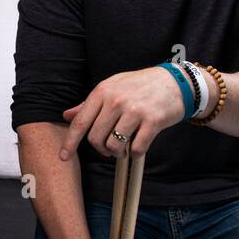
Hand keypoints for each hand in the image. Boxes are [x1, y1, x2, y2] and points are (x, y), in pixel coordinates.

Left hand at [59, 66, 184, 160]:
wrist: (175, 81)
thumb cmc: (140, 85)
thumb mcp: (112, 87)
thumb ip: (89, 104)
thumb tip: (67, 115)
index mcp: (103, 91)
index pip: (80, 122)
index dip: (70, 142)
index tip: (63, 156)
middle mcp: (116, 101)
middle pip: (96, 138)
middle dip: (100, 149)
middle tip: (109, 148)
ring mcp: (135, 111)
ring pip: (114, 146)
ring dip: (117, 153)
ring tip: (123, 148)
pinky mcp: (153, 121)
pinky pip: (136, 149)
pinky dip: (134, 153)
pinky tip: (137, 147)